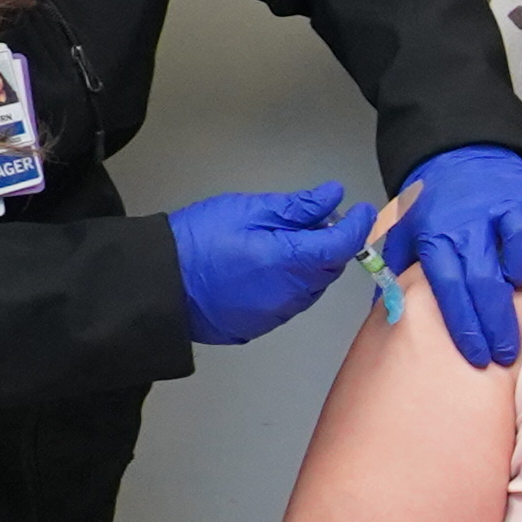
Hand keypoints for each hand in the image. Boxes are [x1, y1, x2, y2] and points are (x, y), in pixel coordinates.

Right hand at [167, 183, 365, 344]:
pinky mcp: (262, 324)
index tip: (364, 210)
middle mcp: (291, 294)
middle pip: (330, 268)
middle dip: (333, 244)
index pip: (343, 246)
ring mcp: (277, 314)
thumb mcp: (248, 210)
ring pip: (312, 286)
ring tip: (284, 241)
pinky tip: (268, 266)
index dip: (358, 226)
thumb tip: (334, 197)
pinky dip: (292, 282)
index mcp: (290, 262)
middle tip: (317, 220)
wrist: (158, 284)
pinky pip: (291, 301)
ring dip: (312, 264)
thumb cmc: (197, 241)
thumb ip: (297, 207)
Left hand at [383, 145, 521, 367]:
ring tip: (520, 286)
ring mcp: (506, 205)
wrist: (457, 149)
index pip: (449, 287)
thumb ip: (398, 272)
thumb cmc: (433, 202)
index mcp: (438, 236)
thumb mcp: (406, 231)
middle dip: (498, 322)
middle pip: (487, 279)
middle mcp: (472, 222)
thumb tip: (384, 315)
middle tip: (505, 354)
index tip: (476, 356)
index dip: (464, 324)